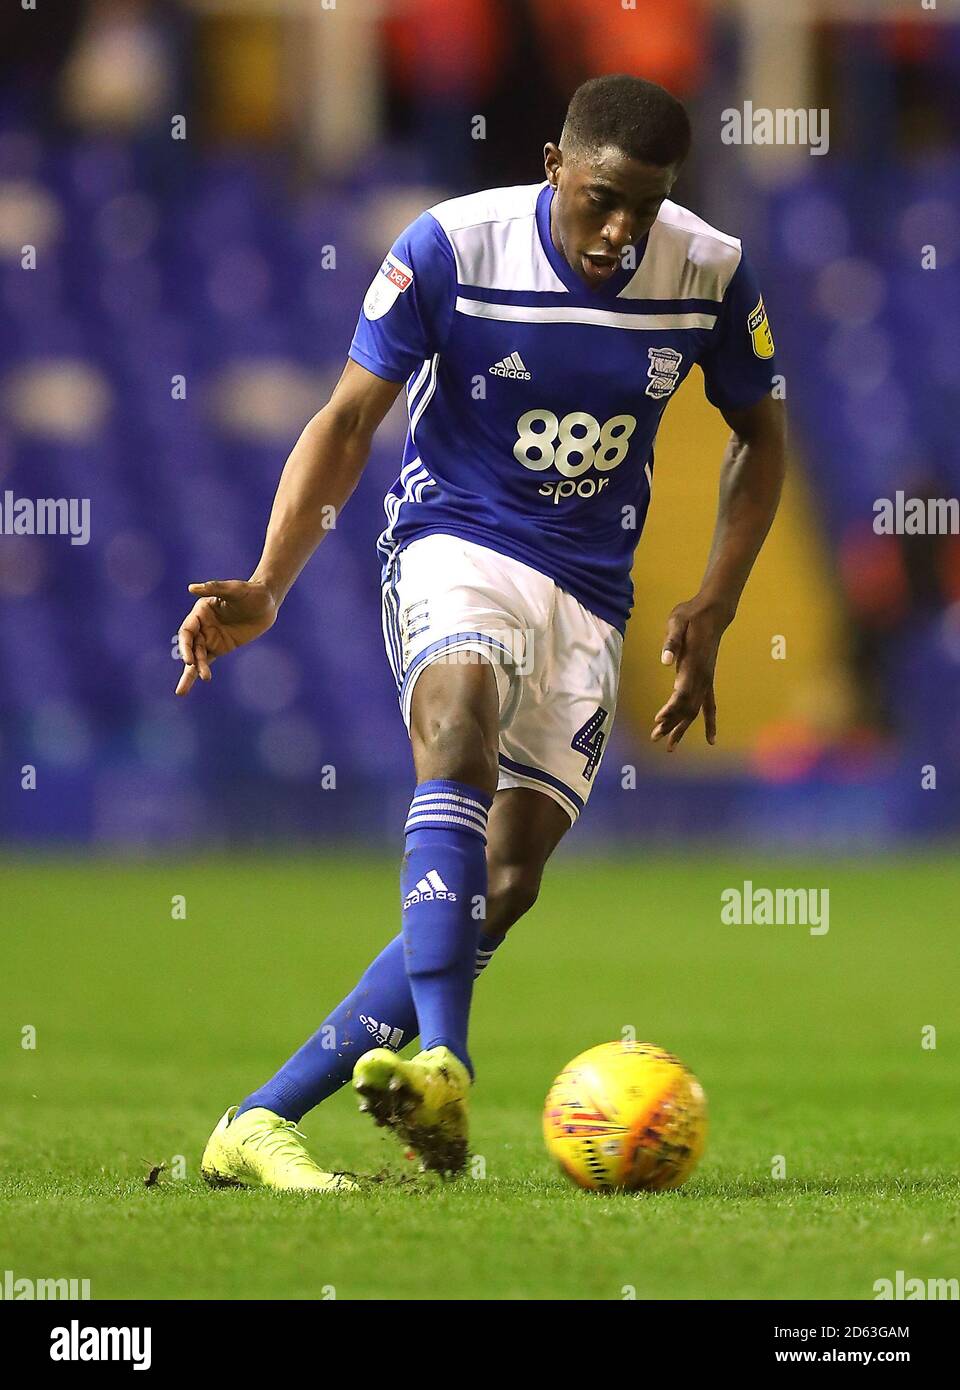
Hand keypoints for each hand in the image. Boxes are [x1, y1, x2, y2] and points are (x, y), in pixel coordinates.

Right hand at [175, 580, 277, 695]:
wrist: (266, 602)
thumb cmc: (250, 592)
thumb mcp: (235, 589)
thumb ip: (214, 588)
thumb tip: (192, 588)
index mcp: (200, 611)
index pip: (187, 631)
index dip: (186, 645)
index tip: (189, 659)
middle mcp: (202, 625)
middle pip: (190, 646)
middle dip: (189, 660)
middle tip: (191, 669)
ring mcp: (211, 638)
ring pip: (197, 657)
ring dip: (193, 671)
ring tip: (183, 691)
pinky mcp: (222, 647)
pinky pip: (208, 660)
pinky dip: (202, 671)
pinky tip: (197, 681)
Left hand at [651, 596, 731, 750]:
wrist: (713, 612)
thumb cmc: (690, 616)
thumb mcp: (677, 622)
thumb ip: (671, 641)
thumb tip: (664, 660)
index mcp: (692, 664)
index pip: (681, 693)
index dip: (670, 709)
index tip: (658, 721)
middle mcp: (701, 677)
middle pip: (687, 708)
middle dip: (671, 725)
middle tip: (655, 739)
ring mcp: (706, 680)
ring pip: (696, 711)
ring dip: (682, 728)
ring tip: (670, 746)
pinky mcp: (708, 679)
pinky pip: (710, 706)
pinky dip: (709, 723)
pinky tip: (710, 739)